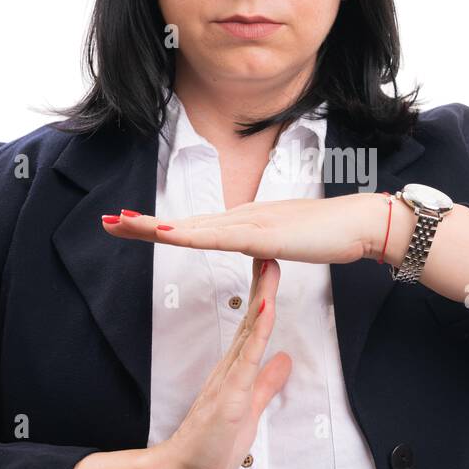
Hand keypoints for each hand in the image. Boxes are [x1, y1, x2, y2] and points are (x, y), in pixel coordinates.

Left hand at [101, 193, 394, 263]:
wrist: (360, 224)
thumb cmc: (330, 234)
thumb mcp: (287, 243)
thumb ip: (267, 246)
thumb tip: (256, 252)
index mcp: (245, 221)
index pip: (194, 226)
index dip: (159, 226)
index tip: (129, 226)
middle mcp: (241, 217)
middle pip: (183, 223)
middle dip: (143, 223)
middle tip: (108, 222)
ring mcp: (250, 224)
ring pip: (193, 228)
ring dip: (156, 226)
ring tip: (123, 224)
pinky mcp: (262, 236)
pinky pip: (218, 239)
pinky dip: (189, 236)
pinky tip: (168, 234)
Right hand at [154, 258, 292, 468]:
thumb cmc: (211, 447)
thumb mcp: (250, 409)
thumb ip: (266, 385)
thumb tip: (284, 360)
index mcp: (236, 370)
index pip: (254, 325)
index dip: (265, 295)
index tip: (273, 266)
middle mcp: (230, 366)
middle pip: (252, 317)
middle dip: (263, 283)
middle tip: (272, 247)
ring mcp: (229, 377)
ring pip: (250, 329)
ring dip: (262, 296)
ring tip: (271, 265)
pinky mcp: (229, 393)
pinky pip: (247, 357)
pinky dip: (258, 331)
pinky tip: (267, 309)